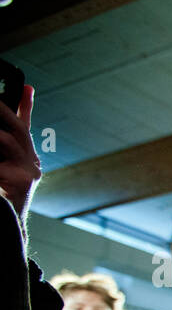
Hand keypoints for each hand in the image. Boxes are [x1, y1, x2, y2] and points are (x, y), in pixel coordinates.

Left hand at [0, 83, 39, 225]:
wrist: (6, 223)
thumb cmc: (2, 193)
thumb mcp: (2, 164)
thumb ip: (2, 143)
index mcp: (25, 157)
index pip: (25, 125)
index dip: (25, 104)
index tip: (26, 86)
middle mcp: (31, 163)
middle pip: (20, 129)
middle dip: (6, 110)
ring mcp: (30, 172)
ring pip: (10, 141)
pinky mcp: (23, 182)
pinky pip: (1, 164)